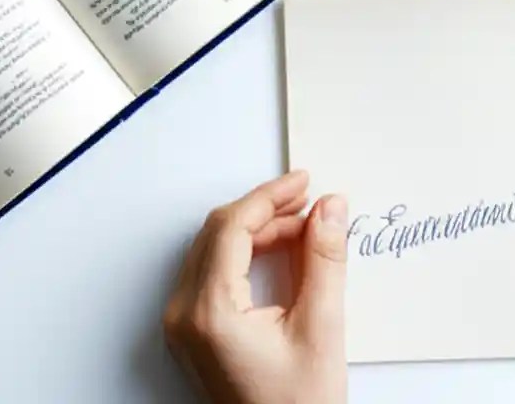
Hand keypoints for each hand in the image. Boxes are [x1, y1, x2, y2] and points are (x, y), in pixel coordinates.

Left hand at [163, 171, 348, 403]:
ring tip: (304, 227)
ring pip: (214, 250)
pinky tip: (282, 251)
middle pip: (218, 234)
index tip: (303, 182)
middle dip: (265, 210)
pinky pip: (213, 273)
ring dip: (257, 231)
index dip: (270, 196)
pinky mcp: (193, 333)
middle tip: (310, 202)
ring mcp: (184, 326)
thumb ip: (325, 260)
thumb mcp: (321, 328)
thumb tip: (330, 209)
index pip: (231, 229)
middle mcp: (184, 316)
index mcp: (208, 313)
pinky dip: (246, 254)